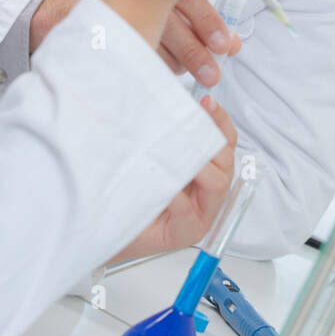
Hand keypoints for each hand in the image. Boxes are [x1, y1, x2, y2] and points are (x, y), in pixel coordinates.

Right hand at [31, 0, 241, 87]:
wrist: (70, 3)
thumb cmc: (128, 1)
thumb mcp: (166, 0)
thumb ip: (199, 19)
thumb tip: (233, 44)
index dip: (210, 25)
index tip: (226, 45)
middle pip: (172, 26)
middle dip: (196, 53)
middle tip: (212, 73)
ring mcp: (119, 13)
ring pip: (153, 43)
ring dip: (176, 64)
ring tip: (193, 78)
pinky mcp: (103, 31)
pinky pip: (131, 53)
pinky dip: (150, 68)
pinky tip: (162, 77)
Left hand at [109, 94, 237, 263]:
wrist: (108, 224)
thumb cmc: (132, 191)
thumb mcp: (154, 156)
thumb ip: (170, 138)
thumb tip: (173, 106)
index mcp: (207, 171)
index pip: (226, 142)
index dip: (220, 120)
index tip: (206, 102)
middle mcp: (209, 192)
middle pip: (226, 160)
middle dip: (212, 141)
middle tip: (190, 126)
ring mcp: (202, 214)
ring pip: (218, 183)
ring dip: (200, 166)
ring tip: (178, 154)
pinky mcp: (187, 233)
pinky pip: (188, 212)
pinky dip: (178, 198)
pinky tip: (166, 188)